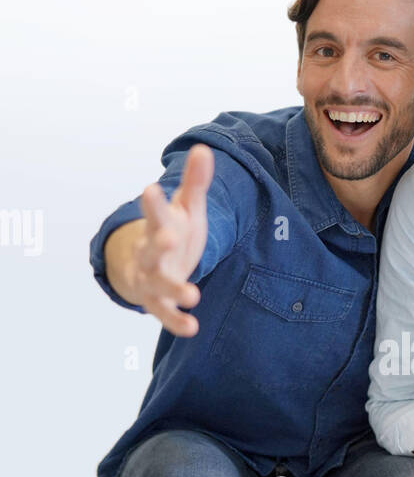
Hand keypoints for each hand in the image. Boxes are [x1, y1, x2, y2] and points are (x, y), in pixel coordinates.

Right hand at [130, 144, 213, 334]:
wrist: (148, 266)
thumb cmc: (172, 232)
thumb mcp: (186, 208)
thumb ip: (195, 183)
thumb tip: (203, 149)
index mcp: (159, 226)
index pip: (155, 213)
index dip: (152, 203)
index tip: (150, 189)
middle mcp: (150, 252)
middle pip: (151, 248)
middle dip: (158, 244)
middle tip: (169, 238)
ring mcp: (151, 278)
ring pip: (157, 284)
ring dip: (173, 288)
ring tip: (192, 295)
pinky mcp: (156, 301)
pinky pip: (164, 313)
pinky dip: (176, 321)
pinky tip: (192, 328)